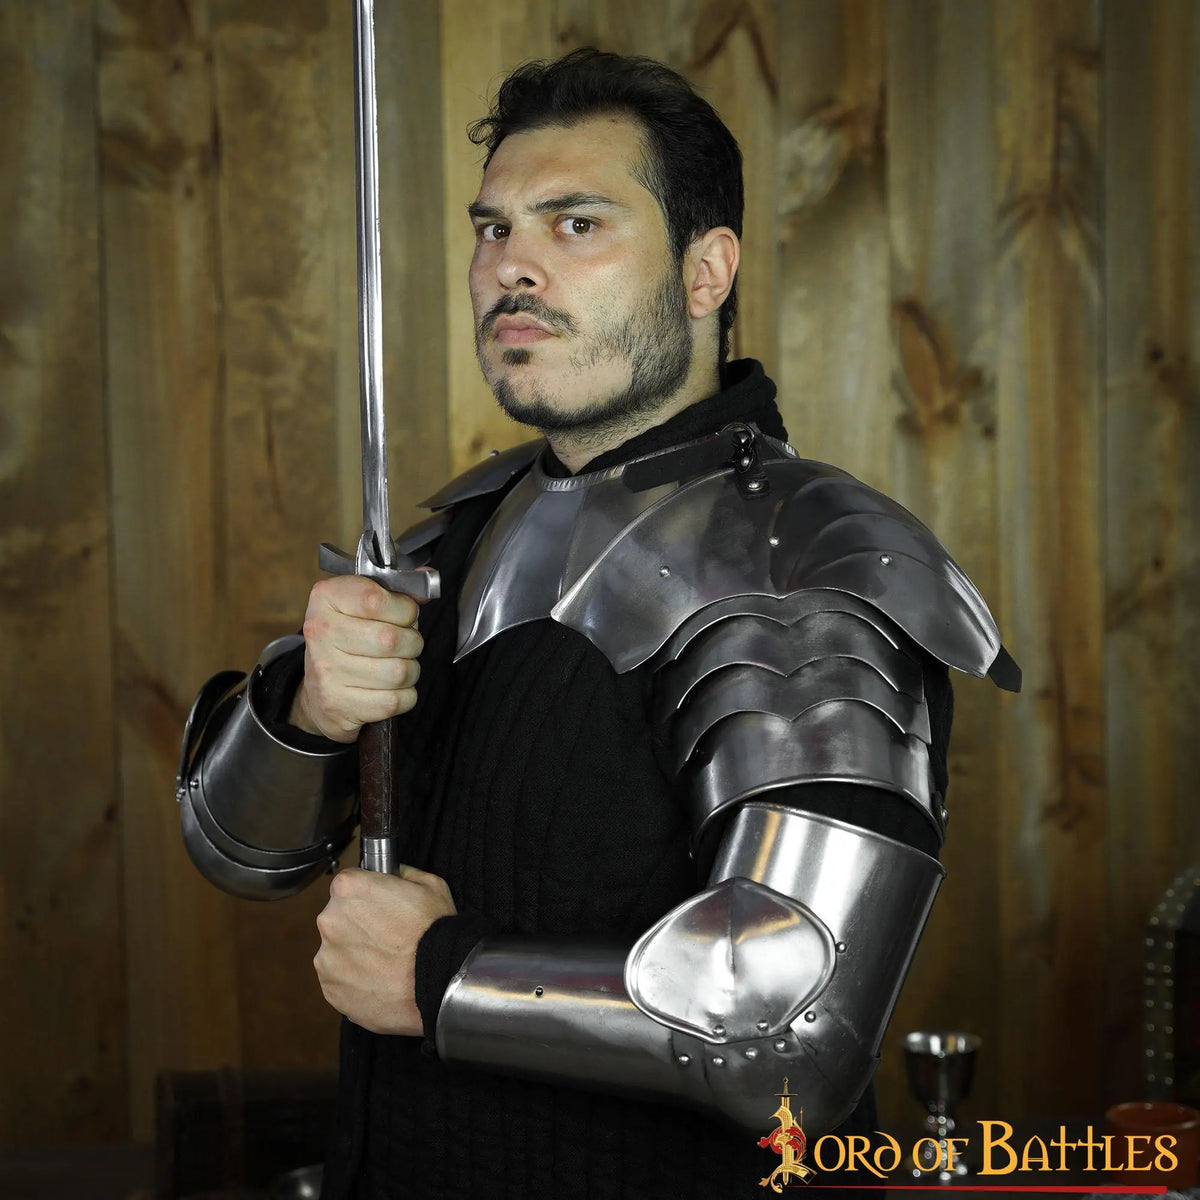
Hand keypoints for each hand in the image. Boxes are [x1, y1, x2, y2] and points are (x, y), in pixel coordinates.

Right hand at [289, 575, 423, 741]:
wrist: (319, 691)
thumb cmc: (348, 641)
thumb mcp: (361, 605)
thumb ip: (396, 592)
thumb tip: (426, 584)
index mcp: (326, 598)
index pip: (376, 599)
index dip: (404, 608)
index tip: (405, 614)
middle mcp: (321, 632)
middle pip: (392, 639)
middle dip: (412, 642)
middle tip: (405, 644)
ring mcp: (327, 671)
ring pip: (398, 672)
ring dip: (410, 671)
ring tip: (397, 666)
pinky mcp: (338, 705)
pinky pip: (394, 701)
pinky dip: (404, 696)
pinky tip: (390, 688)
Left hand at [313, 865, 455, 1035]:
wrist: (440, 982)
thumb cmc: (435, 932)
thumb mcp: (429, 883)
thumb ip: (400, 874)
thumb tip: (391, 874)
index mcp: (349, 888)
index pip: (346, 884)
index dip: (366, 894)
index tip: (379, 905)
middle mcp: (330, 920)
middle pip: (338, 916)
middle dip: (358, 924)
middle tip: (387, 935)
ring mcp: (327, 956)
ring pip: (337, 949)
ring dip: (355, 953)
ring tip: (384, 962)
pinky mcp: (330, 988)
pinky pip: (337, 978)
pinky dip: (353, 980)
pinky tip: (378, 979)